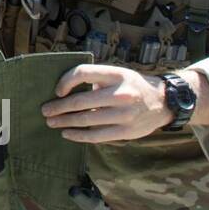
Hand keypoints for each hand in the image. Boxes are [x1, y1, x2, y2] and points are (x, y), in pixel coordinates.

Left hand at [42, 64, 172, 142]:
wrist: (163, 103)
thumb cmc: (132, 86)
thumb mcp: (117, 74)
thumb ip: (96, 79)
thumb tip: (64, 89)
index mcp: (116, 75)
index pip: (83, 73)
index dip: (65, 81)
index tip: (57, 91)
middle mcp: (120, 94)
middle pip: (80, 101)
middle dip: (59, 107)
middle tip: (45, 110)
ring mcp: (124, 114)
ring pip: (86, 119)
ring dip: (64, 121)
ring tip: (51, 122)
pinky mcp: (126, 131)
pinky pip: (96, 136)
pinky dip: (78, 135)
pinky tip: (67, 133)